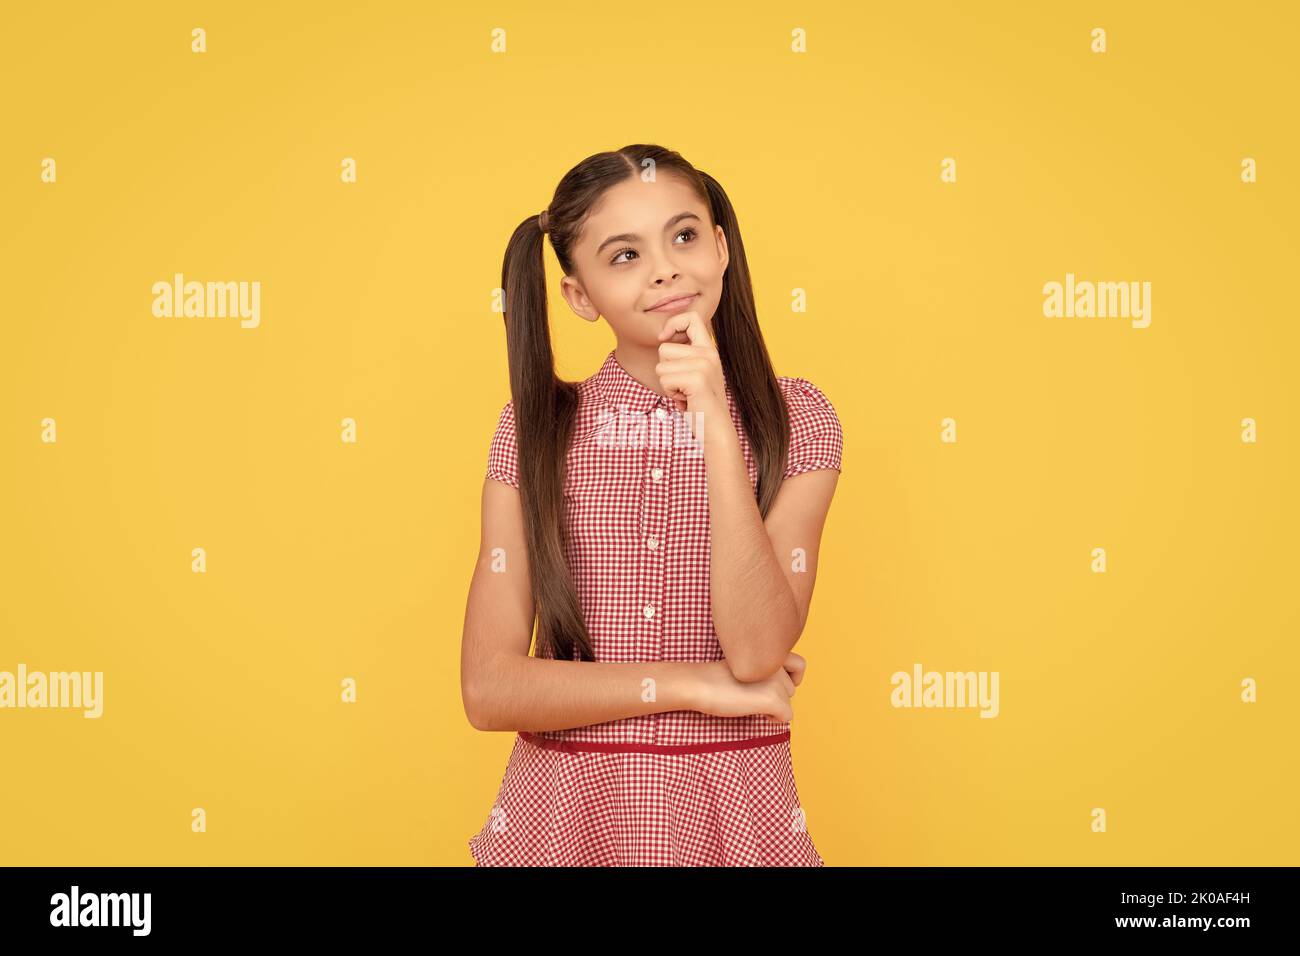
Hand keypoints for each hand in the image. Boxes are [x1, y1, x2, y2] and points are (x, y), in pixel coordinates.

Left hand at [654, 310, 725, 414]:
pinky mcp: (697, 378)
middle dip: (666, 370)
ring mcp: (704, 364)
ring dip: (667, 384)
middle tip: (683, 386)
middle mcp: (708, 353)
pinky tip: (686, 400)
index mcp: (709, 349)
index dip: (672, 323)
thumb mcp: (695, 374)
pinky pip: (664, 380)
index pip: (691, 318)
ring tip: (685, 393)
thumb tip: (662, 338)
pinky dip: (670, 393)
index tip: (663, 337)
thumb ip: (684, 356)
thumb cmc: (700, 405)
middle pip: (664, 348)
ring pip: (661, 366)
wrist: (715, 430)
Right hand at [692, 652, 806, 725]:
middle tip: (752, 693)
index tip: (767, 682)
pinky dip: (774, 719)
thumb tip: (786, 685)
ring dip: (773, 706)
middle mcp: (777, 662)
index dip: (789, 677)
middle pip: (792, 688)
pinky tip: (755, 712)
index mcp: (771, 650)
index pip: (800, 666)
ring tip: (749, 700)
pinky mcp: (772, 698)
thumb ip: (767, 666)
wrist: (699, 684)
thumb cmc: (718, 676)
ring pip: (788, 702)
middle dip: (777, 694)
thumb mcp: (747, 663)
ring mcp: (776, 680)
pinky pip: (787, 716)